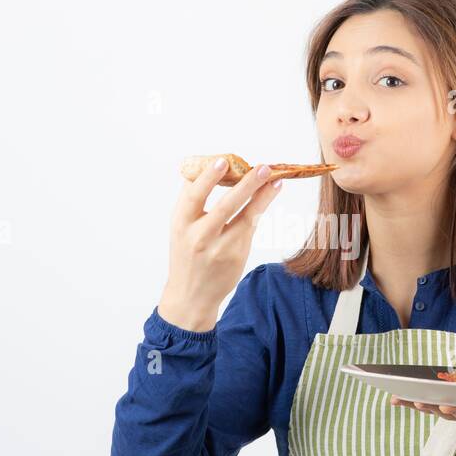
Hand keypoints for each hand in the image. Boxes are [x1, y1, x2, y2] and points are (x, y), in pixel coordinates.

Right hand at [157, 156, 281, 331]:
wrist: (190, 295)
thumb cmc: (187, 254)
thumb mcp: (180, 227)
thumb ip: (191, 200)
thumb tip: (205, 166)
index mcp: (181, 223)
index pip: (193, 196)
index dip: (208, 178)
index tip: (223, 161)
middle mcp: (199, 236)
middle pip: (224, 206)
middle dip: (245, 185)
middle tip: (262, 167)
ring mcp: (219, 248)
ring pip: (245, 217)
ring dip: (261, 195)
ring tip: (275, 177)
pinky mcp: (236, 256)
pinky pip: (251, 227)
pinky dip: (261, 207)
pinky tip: (271, 192)